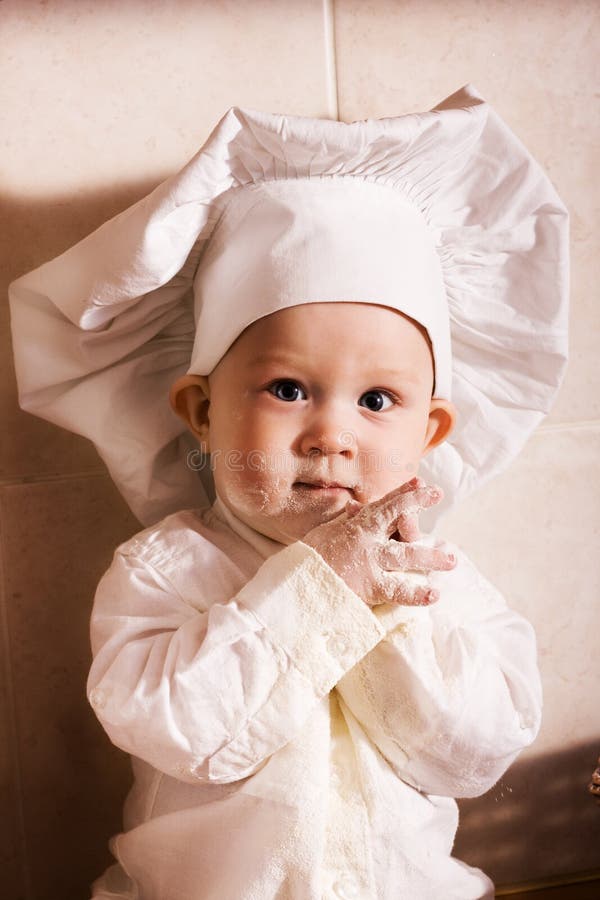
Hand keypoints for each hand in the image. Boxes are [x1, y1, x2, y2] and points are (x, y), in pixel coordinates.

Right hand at [302, 476, 455, 606]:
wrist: (296, 586)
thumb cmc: (310, 560)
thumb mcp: (325, 533)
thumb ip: (344, 521)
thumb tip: (356, 507)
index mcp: (355, 526)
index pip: (384, 504)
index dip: (404, 492)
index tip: (421, 482)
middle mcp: (365, 540)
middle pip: (397, 517)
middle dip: (417, 504)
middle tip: (437, 494)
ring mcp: (369, 562)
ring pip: (406, 556)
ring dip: (431, 557)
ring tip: (452, 559)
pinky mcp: (370, 587)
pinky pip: (399, 590)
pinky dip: (417, 594)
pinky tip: (435, 594)